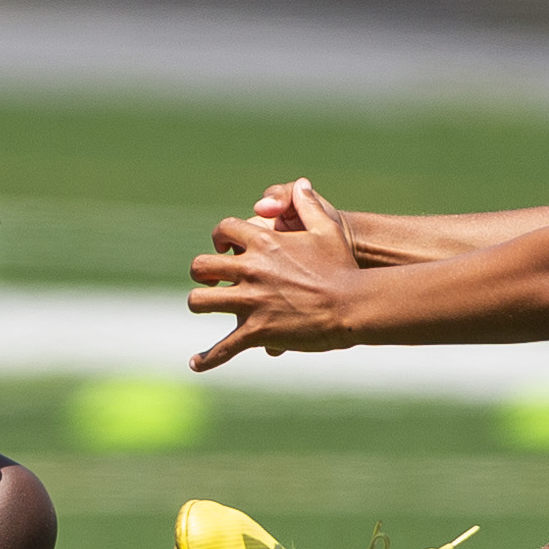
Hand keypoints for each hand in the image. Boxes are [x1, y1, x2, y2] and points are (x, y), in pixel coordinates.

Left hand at [187, 179, 366, 370]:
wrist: (353, 304)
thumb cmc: (343, 267)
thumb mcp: (327, 229)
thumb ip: (308, 204)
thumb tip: (300, 184)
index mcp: (263, 243)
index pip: (223, 230)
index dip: (220, 238)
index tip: (225, 248)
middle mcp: (250, 270)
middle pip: (201, 267)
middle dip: (203, 273)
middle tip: (212, 280)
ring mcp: (250, 302)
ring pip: (201, 302)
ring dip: (201, 303)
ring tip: (205, 307)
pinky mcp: (257, 331)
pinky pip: (223, 347)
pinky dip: (207, 358)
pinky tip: (195, 364)